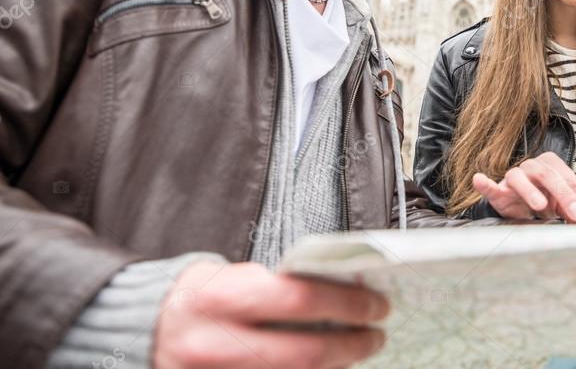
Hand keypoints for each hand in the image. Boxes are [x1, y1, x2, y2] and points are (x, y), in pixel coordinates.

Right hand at [153, 261, 388, 368]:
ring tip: (355, 354)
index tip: (377, 304)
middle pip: (304, 353)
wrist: (141, 331)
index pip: (300, 299)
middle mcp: (215, 344)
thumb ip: (278, 286)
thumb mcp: (231, 277)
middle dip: (351, 346)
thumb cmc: (200, 297)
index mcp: (223, 298)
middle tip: (376, 335)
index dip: (348, 304)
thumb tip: (341, 290)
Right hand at [472, 151, 575, 223]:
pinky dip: (485, 183)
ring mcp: (513, 177)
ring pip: (519, 177)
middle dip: (562, 194)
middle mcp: (533, 166)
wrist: (521, 208)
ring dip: (530, 191)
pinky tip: (479, 179)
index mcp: (553, 165)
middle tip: (573, 214)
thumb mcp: (564, 208)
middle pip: (547, 174)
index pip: (568, 179)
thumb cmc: (547, 203)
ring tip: (540, 206)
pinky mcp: (498, 191)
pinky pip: (490, 186)